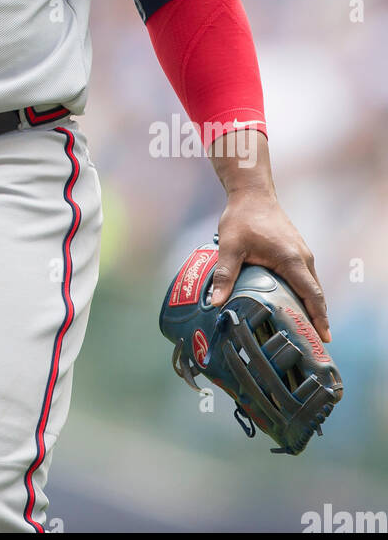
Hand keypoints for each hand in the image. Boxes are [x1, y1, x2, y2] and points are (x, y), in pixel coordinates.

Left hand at [211, 188, 330, 342]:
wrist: (252, 194)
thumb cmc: (242, 218)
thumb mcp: (230, 246)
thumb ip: (225, 274)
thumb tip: (216, 302)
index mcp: (292, 259)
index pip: (312, 295)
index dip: (318, 318)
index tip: (324, 338)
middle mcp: (303, 258)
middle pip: (315, 295)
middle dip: (316, 319)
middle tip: (311, 345)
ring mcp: (302, 254)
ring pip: (311, 287)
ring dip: (310, 308)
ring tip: (303, 332)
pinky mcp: (297, 252)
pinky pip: (305, 279)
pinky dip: (304, 295)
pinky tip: (293, 307)